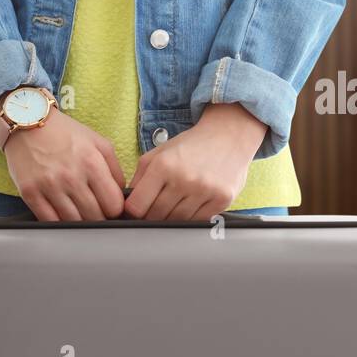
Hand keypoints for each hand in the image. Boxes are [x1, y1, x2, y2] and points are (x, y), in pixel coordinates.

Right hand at [0, 105, 125, 220]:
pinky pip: (49, 220)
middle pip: (94, 217)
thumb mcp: (99, 143)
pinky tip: (62, 213)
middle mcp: (71, 176)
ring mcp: (49, 186)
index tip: (110, 206)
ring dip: (80, 221)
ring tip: (79, 211)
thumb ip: (116, 169)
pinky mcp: (29, 193)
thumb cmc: (65, 133)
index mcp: (92, 163)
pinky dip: (59, 221)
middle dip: (99, 216)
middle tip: (95, 210)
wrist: (27, 122)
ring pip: (73, 222)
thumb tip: (122, 195)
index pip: (113, 204)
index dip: (115, 208)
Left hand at [124, 103, 266, 220]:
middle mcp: (184, 178)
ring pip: (177, 221)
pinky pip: (199, 221)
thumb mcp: (158, 154)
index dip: (134, 211)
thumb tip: (128, 205)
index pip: (137, 206)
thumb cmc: (191, 146)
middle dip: (153, 215)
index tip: (138, 210)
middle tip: (157, 208)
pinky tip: (193, 204)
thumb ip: (139, 178)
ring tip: (176, 204)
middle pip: (156, 216)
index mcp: (163, 165)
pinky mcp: (222, 199)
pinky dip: (192, 217)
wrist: (228, 135)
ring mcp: (204, 190)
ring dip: (173, 217)